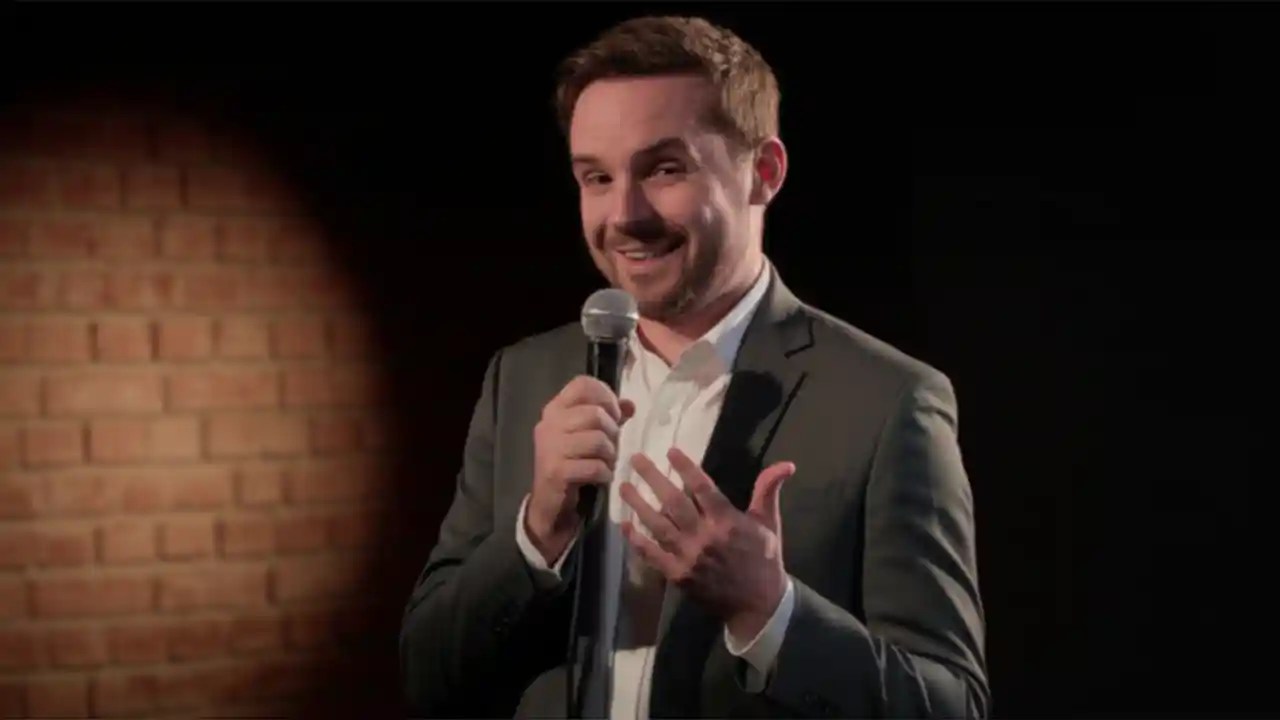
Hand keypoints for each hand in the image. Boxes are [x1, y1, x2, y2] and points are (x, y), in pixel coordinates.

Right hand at [526, 375, 634, 563]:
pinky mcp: (556, 471)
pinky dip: (604, 473)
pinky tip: (601, 477)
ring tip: (606, 463)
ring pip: (597, 440)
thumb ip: (609, 417)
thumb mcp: (589, 435)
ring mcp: (550, 447)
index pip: (583, 384)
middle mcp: (549, 423)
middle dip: (612, 432)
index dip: (606, 396)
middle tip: (610, 447)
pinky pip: (594, 466)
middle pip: (595, 413)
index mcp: (556, 408)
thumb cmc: (572, 463)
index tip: (613, 415)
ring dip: (610, 454)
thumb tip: (630, 404)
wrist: (549, 503)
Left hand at [620, 447, 795, 639]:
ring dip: (639, 505)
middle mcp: (705, 536)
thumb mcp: (769, 523)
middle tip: (635, 459)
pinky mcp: (679, 575)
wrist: (759, 605)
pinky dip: (637, 541)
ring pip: (659, 526)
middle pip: (674, 502)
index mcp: (727, 521)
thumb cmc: (764, 559)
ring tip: (623, 487)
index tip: (670, 451)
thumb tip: (786, 464)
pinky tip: (624, 525)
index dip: (686, 468)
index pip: (702, 488)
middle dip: (653, 478)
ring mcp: (689, 557)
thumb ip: (768, 491)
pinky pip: (653, 555)